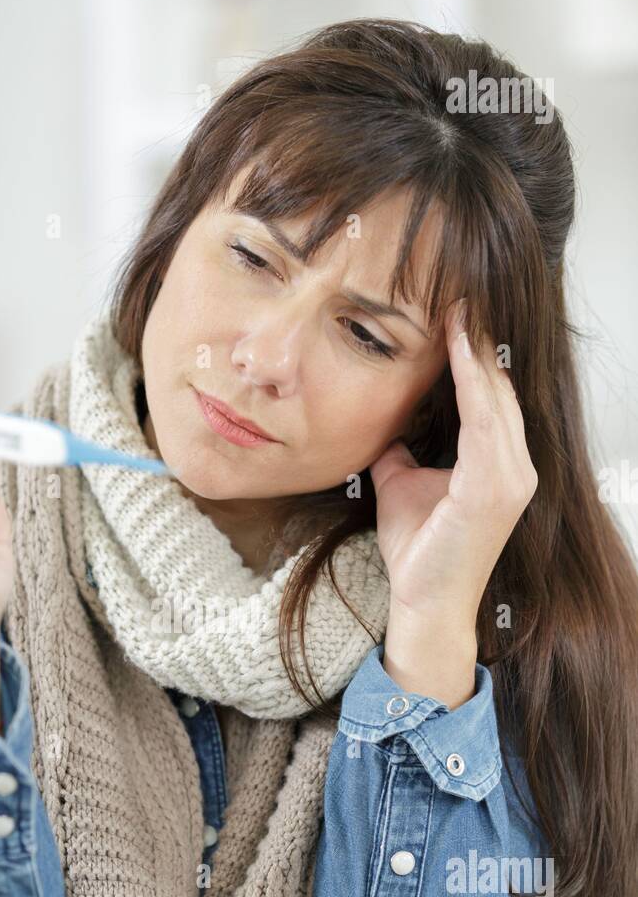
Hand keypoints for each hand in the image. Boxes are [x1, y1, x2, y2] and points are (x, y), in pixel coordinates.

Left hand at [367, 300, 537, 706]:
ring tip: (461, 309)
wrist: (423, 602)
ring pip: (495, 399)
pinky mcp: (494, 491)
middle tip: (461, 293)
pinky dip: (473, 384)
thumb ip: (400, 450)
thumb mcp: (402, 485)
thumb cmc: (418, 550)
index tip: (455, 310)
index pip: (489, 396)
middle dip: (480, 341)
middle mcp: (515, 467)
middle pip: (498, 389)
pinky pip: (485, 423)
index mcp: (498, 464)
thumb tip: (381, 422)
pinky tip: (459, 352)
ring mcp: (511, 479)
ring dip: (477, 352)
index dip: (474, 353)